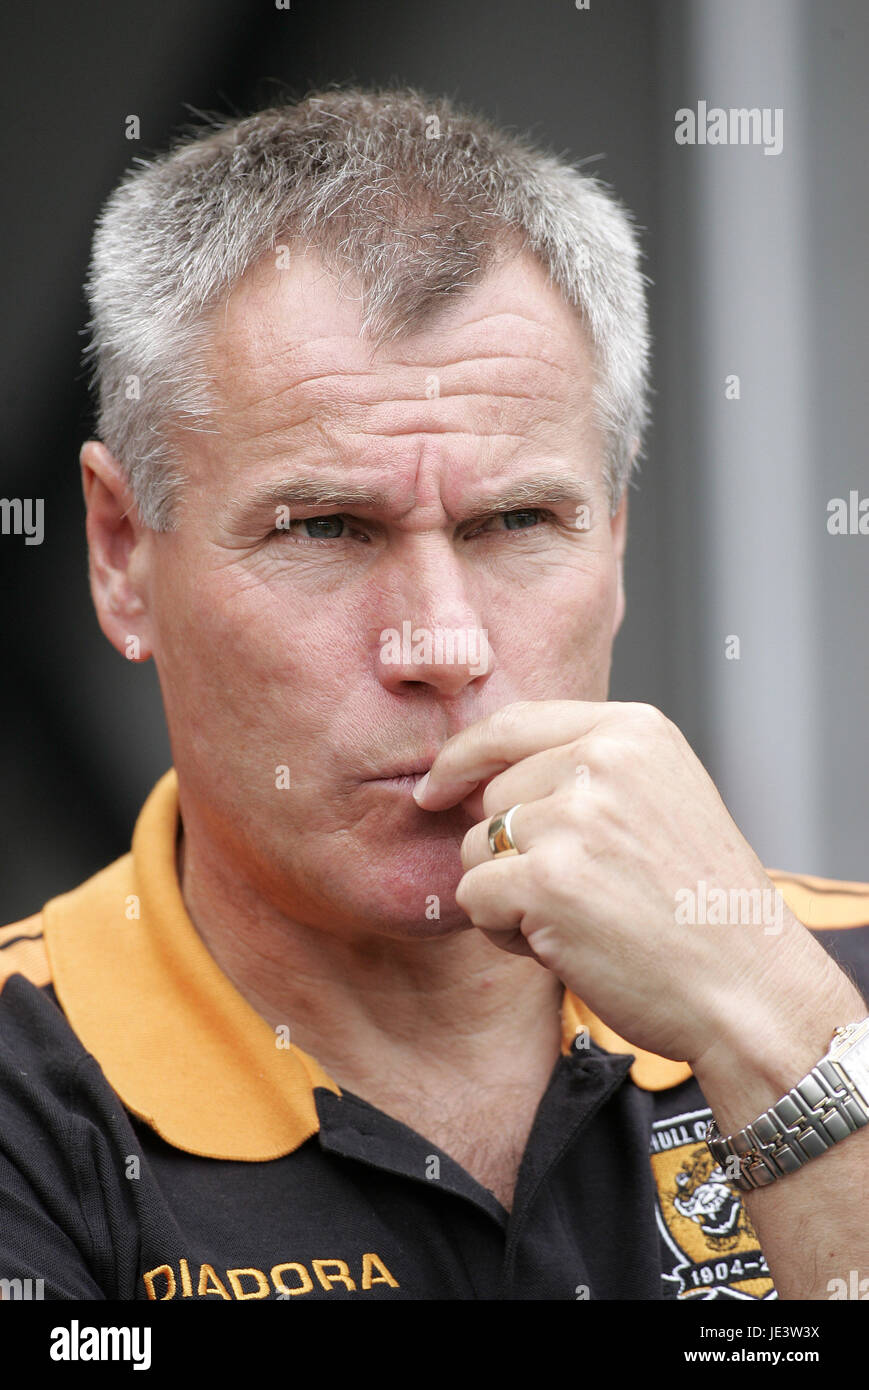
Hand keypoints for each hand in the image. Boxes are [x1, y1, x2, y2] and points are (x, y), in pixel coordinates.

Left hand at [413, 700, 821, 1065]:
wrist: (748, 986)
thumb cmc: (702, 906)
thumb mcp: (662, 797)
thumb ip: (586, 769)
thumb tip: (481, 773)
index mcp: (633, 730)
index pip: (513, 723)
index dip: (463, 757)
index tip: (436, 786)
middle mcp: (602, 761)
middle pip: (489, 794)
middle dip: (509, 850)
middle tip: (578, 891)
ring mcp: (573, 818)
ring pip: (475, 848)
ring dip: (506, 894)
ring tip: (578, 918)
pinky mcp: (547, 881)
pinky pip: (474, 898)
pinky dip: (503, 932)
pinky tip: (565, 944)